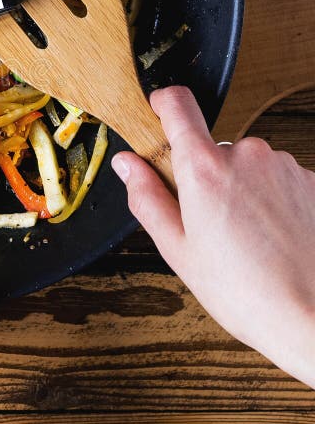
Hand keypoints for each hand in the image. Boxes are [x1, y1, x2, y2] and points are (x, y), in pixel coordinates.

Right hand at [112, 86, 314, 388]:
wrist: (313, 319)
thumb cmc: (246, 292)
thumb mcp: (177, 249)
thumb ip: (146, 196)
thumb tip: (127, 164)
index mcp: (205, 169)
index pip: (177, 105)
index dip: (162, 104)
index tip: (158, 111)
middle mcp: (247, 156)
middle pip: (212, 147)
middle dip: (205, 175)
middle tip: (207, 221)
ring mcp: (284, 166)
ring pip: (246, 165)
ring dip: (240, 188)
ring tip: (246, 238)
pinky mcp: (312, 180)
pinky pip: (276, 178)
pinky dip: (269, 200)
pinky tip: (272, 238)